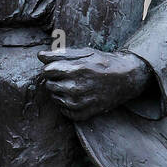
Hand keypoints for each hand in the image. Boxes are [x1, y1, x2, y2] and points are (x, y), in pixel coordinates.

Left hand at [37, 48, 151, 121]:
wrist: (126, 78)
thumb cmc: (104, 62)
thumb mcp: (84, 53)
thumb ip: (60, 54)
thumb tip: (39, 55)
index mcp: (74, 70)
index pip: (47, 71)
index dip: (53, 67)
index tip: (62, 66)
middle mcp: (75, 88)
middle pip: (49, 84)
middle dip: (56, 79)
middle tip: (71, 76)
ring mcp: (79, 103)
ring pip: (55, 98)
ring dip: (60, 92)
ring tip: (75, 85)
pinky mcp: (82, 114)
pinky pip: (64, 110)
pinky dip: (67, 104)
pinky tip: (77, 96)